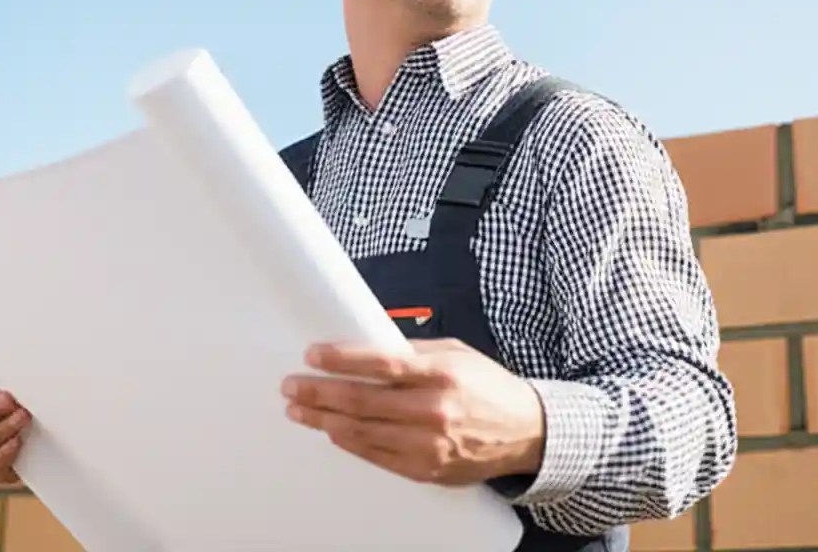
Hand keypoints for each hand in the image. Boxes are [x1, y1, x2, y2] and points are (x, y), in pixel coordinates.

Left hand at [281, 337, 545, 485]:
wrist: (526, 432)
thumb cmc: (487, 387)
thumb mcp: (455, 354)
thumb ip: (412, 352)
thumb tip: (365, 348)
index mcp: (440, 373)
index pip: (380, 365)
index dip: (341, 360)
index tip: (313, 355)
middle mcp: (433, 410)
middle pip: (361, 402)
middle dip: (319, 392)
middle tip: (292, 385)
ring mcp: (428, 444)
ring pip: (361, 432)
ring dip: (323, 419)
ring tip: (300, 409)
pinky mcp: (426, 469)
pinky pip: (376, 456)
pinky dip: (349, 442)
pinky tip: (331, 430)